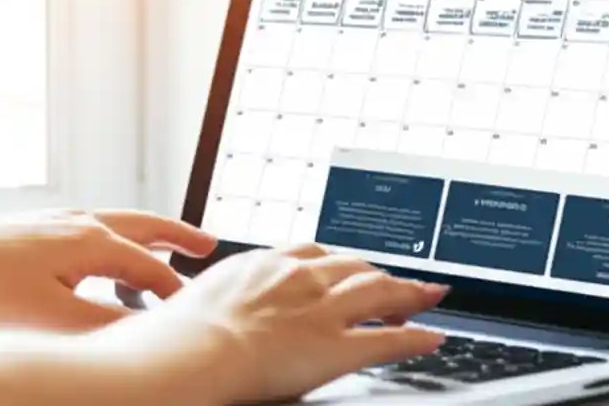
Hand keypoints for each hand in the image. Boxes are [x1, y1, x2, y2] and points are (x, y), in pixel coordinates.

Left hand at [0, 209, 214, 330]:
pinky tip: (89, 263)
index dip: (176, 292)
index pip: (149, 266)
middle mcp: (70, 222)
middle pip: (137, 225)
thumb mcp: (53, 319)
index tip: (198, 311)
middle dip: (172, 236)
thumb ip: (107, 327)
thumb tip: (152, 334)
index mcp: (88, 238)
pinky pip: (79, 231)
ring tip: (157, 248)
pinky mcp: (18, 234)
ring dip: (138, 235)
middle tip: (205, 244)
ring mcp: (42, 224)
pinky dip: (104, 242)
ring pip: (107, 224)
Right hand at [101, 243, 446, 403]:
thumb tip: (186, 314)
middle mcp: (297, 277)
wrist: (188, 355)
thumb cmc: (176, 338)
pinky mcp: (337, 346)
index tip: (343, 264)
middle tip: (394, 279)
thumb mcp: (188, 305)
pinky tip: (432, 336)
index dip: (334, 260)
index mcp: (261, 264)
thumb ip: (206, 303)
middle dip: (376, 271)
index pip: (309, 253)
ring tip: (427, 294)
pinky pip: (389, 339)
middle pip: (351, 265)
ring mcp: (320, 309)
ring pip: (378, 291)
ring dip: (408, 293)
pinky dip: (417, 336)